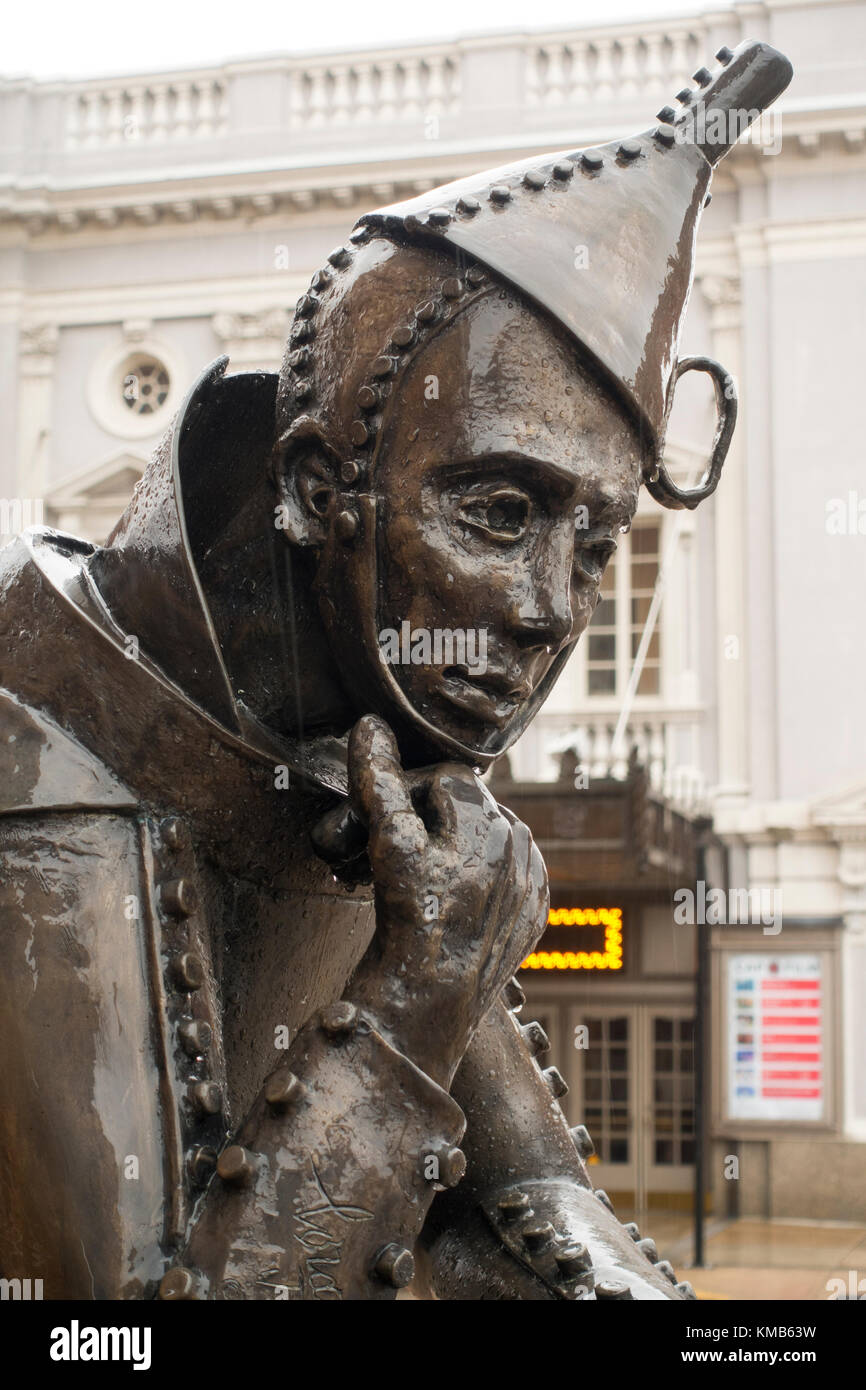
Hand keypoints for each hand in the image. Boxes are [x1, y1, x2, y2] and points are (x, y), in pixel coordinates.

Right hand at [313, 715, 547, 1085]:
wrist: (430, 1006)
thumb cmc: (410, 922)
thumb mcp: (386, 841)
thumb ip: (378, 779)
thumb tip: (370, 727)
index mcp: (493, 815)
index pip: (442, 776)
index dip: (399, 793)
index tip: (369, 823)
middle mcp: (521, 842)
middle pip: (458, 811)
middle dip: (413, 826)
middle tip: (373, 855)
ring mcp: (529, 883)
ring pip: (477, 845)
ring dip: (437, 853)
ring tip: (400, 881)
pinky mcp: (530, 918)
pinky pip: (496, 882)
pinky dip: (464, 884)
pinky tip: (433, 905)